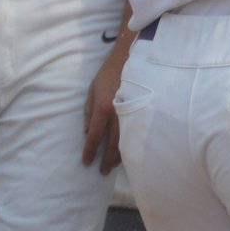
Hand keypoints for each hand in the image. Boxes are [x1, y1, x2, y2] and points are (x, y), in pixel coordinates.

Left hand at [82, 38, 130, 173]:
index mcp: (103, 108)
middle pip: (112, 144)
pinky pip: (136, 133)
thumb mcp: (92, 91)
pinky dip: (132, 145)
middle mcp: (118, 114)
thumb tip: (88, 133)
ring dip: (119, 156)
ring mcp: (133, 113)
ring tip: (114, 165)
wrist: (131, 59)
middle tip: (102, 171)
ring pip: (127, 141)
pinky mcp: (143, 111)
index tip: (86, 161)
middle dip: (106, 160)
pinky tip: (129, 152)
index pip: (95, 136)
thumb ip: (88, 113)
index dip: (89, 151)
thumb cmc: (109, 74)